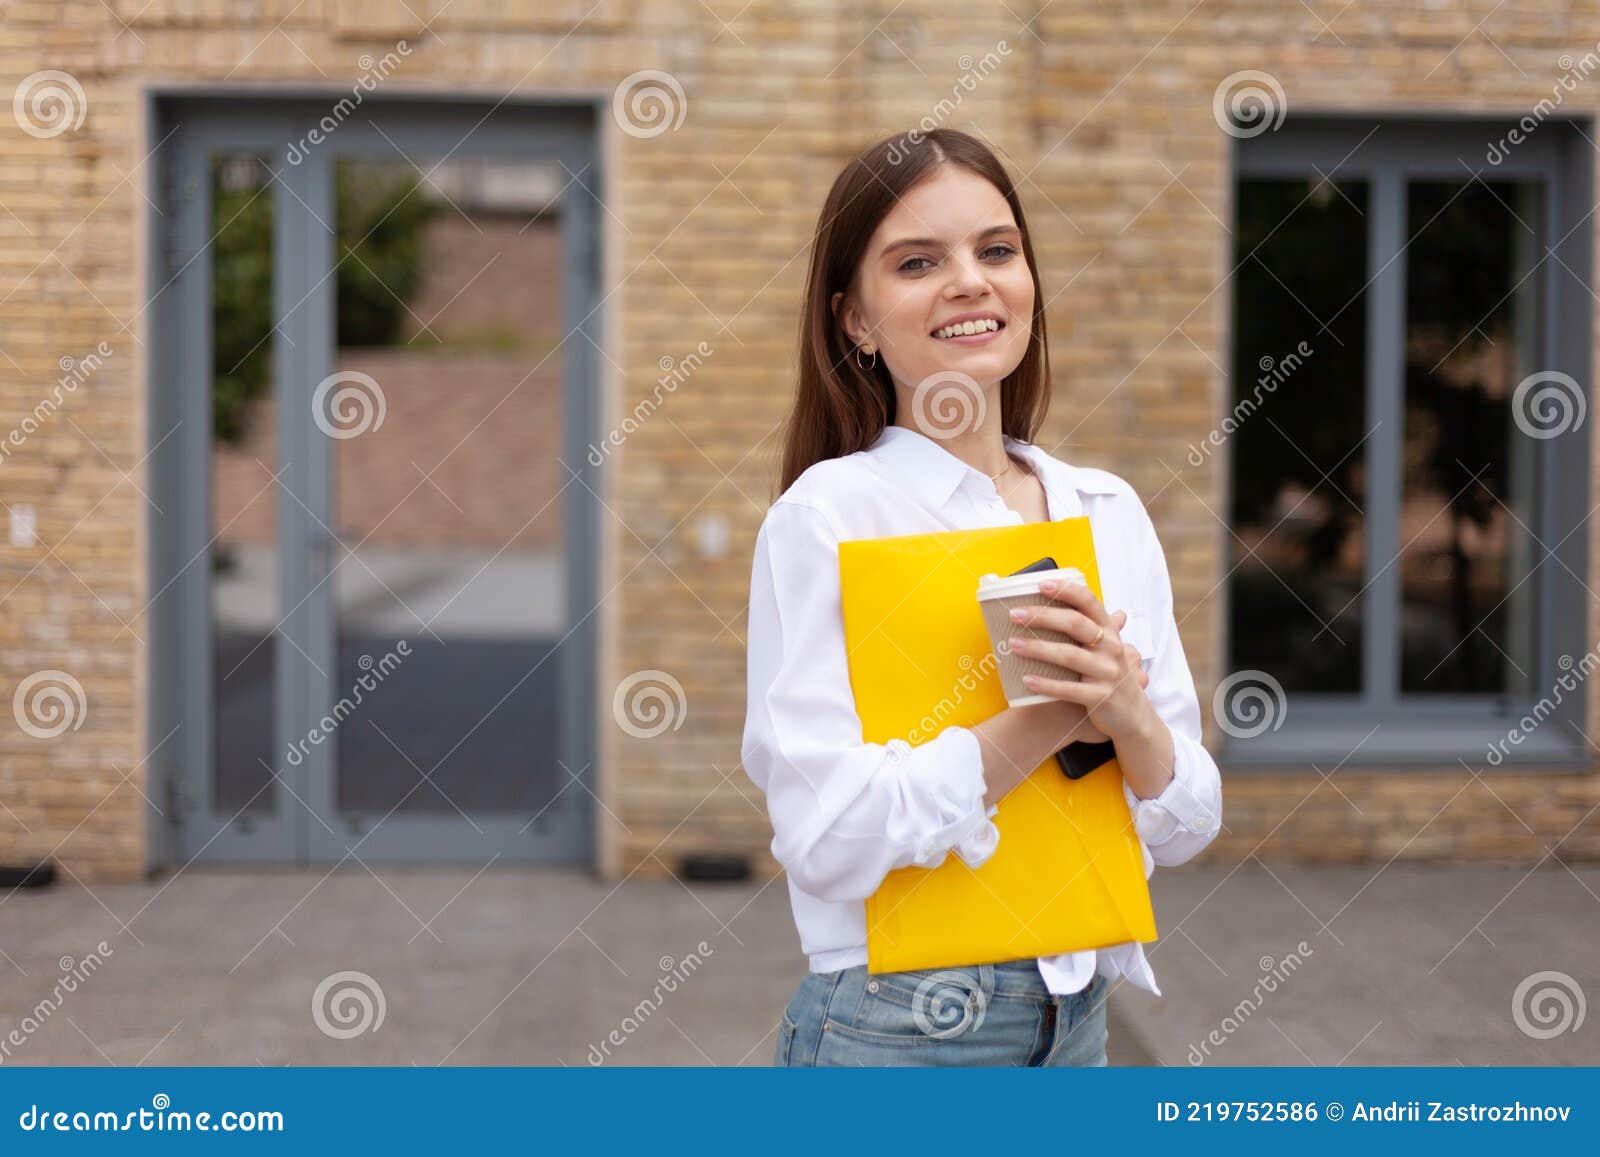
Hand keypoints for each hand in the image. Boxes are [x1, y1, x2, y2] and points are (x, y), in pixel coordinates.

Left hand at [1005, 582, 1158, 743]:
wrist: (1133, 716)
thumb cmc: (1110, 675)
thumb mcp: (1105, 648)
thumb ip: (1087, 626)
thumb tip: (1060, 601)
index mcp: (1110, 632)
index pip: (1089, 602)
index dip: (1066, 590)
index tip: (1040, 584)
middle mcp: (1111, 648)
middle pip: (1076, 624)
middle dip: (1043, 616)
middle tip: (1014, 614)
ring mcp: (1108, 673)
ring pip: (1070, 656)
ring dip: (1038, 648)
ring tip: (1013, 644)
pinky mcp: (1101, 697)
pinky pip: (1070, 689)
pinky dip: (1047, 684)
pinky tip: (1027, 679)